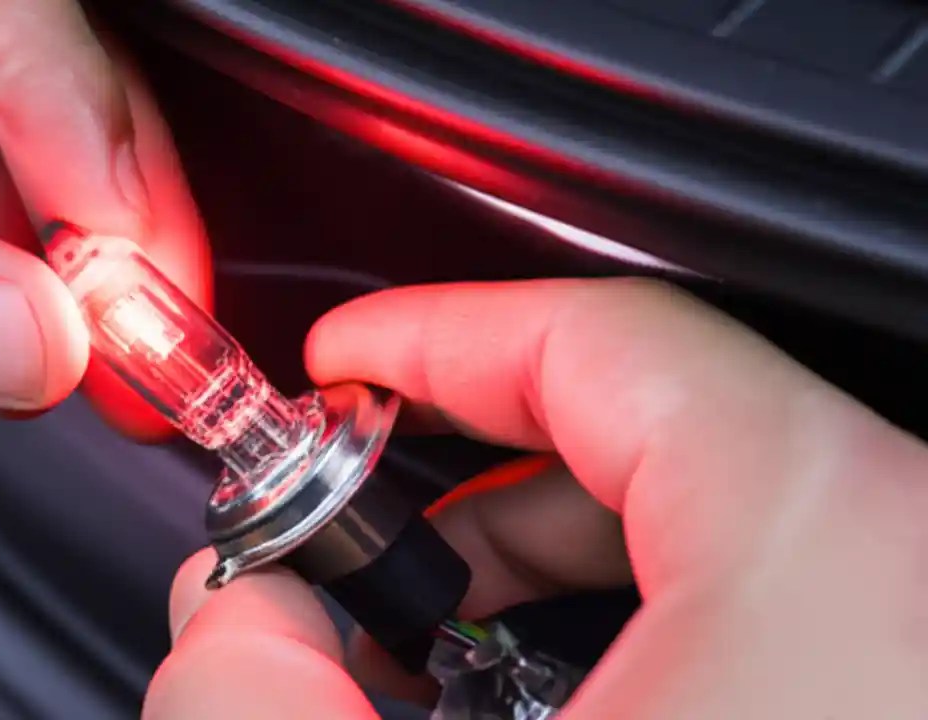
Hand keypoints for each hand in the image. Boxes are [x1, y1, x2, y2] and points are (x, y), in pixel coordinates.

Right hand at [144, 279, 927, 717]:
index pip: (602, 338)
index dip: (433, 337)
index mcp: (836, 551)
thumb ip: (266, 704)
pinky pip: (782, 605)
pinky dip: (660, 626)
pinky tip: (567, 693)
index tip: (348, 365)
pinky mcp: (907, 682)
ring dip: (559, 562)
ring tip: (451, 638)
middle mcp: (922, 576)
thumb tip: (223, 629)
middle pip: (660, 428)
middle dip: (476, 472)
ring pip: (720, 524)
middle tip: (368, 533)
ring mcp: (922, 628)